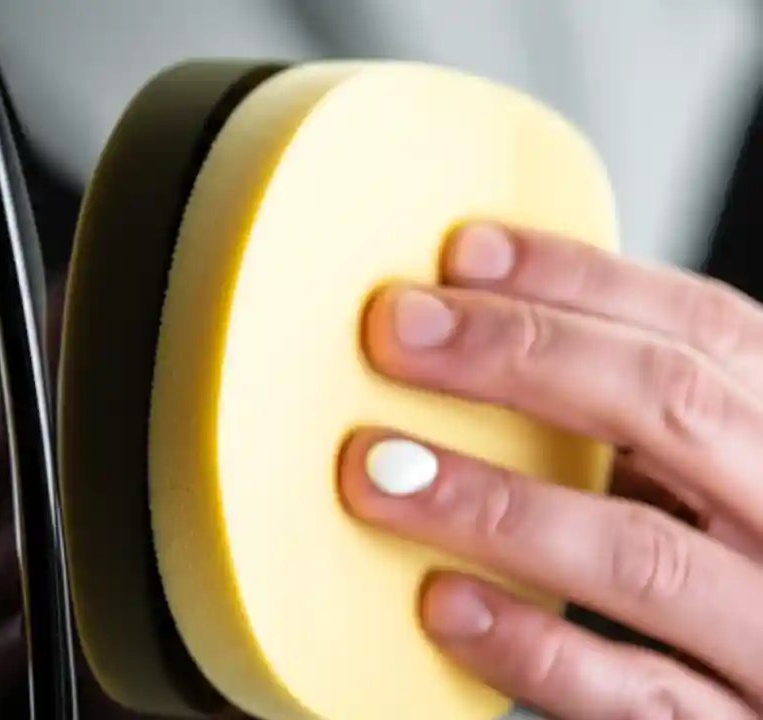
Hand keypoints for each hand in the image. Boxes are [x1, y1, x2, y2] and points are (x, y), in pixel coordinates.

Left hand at [342, 223, 762, 717]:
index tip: (464, 253)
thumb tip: (479, 334)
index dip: (584, 280)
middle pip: (676, 410)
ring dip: (497, 503)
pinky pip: (633, 693)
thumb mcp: (721, 481)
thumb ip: (645, 427)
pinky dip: (531, 644)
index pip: (712, 330)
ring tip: (380, 470)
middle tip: (396, 333)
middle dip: (522, 355)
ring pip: (642, 555)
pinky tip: (442, 601)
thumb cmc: (740, 583)